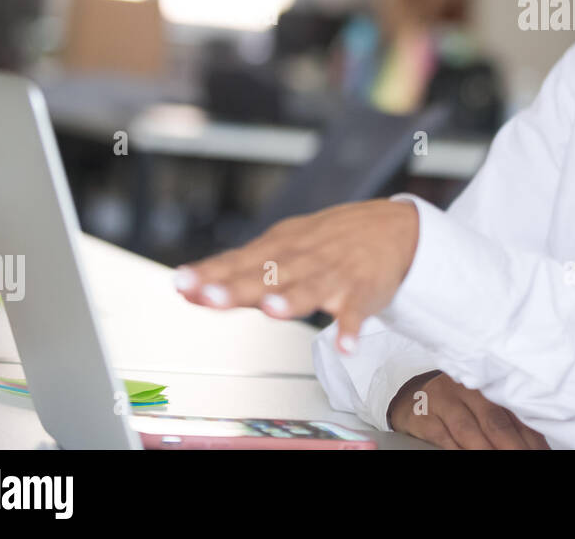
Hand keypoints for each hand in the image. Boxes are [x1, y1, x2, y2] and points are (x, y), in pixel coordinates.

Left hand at [172, 198, 418, 352]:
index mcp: (280, 247)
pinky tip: (345, 346)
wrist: (392, 228)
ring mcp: (334, 274)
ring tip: (274, 311)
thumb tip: (188, 287)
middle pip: (268, 274)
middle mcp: (303, 259)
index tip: (183, 285)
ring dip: (292, 299)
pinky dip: (351, 328)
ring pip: (310, 288)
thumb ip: (238, 269)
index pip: (239, 261)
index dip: (211, 274)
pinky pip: (356, 312)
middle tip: (212, 298)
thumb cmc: (327, 240)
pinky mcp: (363, 291)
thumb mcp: (283, 245)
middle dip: (239, 287)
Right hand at [388, 371, 549, 449]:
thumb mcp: (482, 406)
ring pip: (468, 429)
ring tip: (499, 461)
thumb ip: (506, 421)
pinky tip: (465, 456)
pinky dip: (456, 449)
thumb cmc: (458, 405)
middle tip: (523, 457)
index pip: (515, 413)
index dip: (530, 436)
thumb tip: (536, 445)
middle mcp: (469, 389)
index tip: (540, 453)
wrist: (413, 399)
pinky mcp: (424, 414)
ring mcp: (445, 399)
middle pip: (495, 420)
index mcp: (490, 386)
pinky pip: (442, 435)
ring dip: (485, 450)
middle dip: (512, 445)